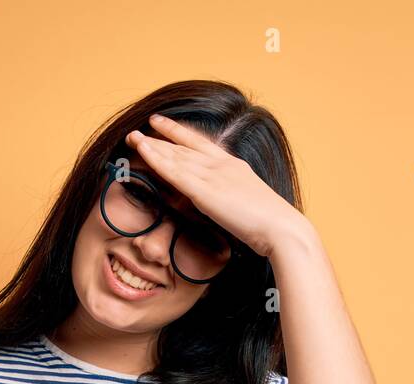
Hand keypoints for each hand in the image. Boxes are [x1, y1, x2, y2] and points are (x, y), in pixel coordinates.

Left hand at [125, 113, 310, 258]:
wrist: (281, 229)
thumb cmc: (270, 225)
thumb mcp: (247, 204)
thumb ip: (229, 199)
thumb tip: (216, 204)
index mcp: (233, 166)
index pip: (200, 144)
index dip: (178, 133)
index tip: (161, 124)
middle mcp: (221, 165)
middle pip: (183, 148)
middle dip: (158, 138)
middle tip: (137, 131)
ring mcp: (213, 175)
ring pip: (175, 156)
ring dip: (152, 146)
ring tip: (132, 138)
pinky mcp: (204, 190)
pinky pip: (174, 171)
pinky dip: (156, 159)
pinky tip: (142, 151)